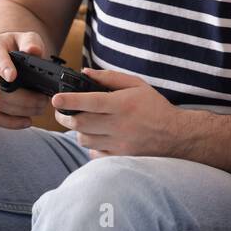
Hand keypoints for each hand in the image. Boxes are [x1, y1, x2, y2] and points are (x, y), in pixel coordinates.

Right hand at [0, 30, 55, 128]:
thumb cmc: (15, 46)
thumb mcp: (26, 37)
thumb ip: (31, 41)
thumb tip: (34, 51)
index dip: (3, 68)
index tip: (13, 77)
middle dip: (23, 99)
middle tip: (43, 101)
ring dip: (20, 111)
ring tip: (39, 109)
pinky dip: (9, 122)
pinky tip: (25, 121)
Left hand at [52, 68, 181, 158]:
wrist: (175, 135)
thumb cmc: (155, 107)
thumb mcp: (137, 85)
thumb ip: (110, 78)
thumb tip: (85, 73)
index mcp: (123, 105)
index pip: (90, 102)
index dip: (70, 100)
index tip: (56, 98)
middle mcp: (119, 125)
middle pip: (81, 123)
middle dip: (64, 116)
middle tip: (60, 111)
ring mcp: (119, 144)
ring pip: (84, 139)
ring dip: (78, 130)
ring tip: (82, 122)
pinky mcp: (119, 158)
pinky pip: (94, 153)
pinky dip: (90, 144)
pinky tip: (96, 136)